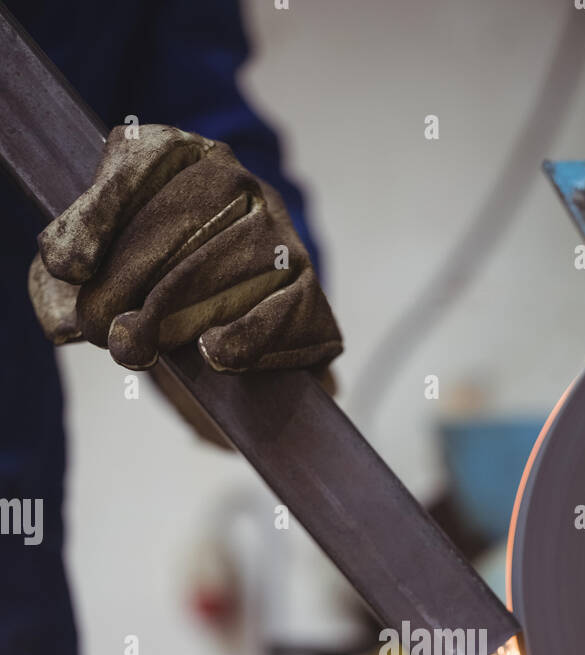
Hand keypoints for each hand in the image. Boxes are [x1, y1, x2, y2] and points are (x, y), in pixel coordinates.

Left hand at [28, 124, 341, 374]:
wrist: (224, 338)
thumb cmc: (146, 293)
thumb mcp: (89, 274)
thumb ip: (60, 286)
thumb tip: (65, 316)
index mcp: (182, 157)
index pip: (141, 162)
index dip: (101, 213)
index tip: (70, 265)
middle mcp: (239, 184)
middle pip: (181, 225)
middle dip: (129, 285)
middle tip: (100, 331)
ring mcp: (281, 237)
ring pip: (229, 270)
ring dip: (176, 317)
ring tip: (137, 349)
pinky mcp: (310, 294)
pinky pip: (281, 312)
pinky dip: (245, 336)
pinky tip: (212, 352)